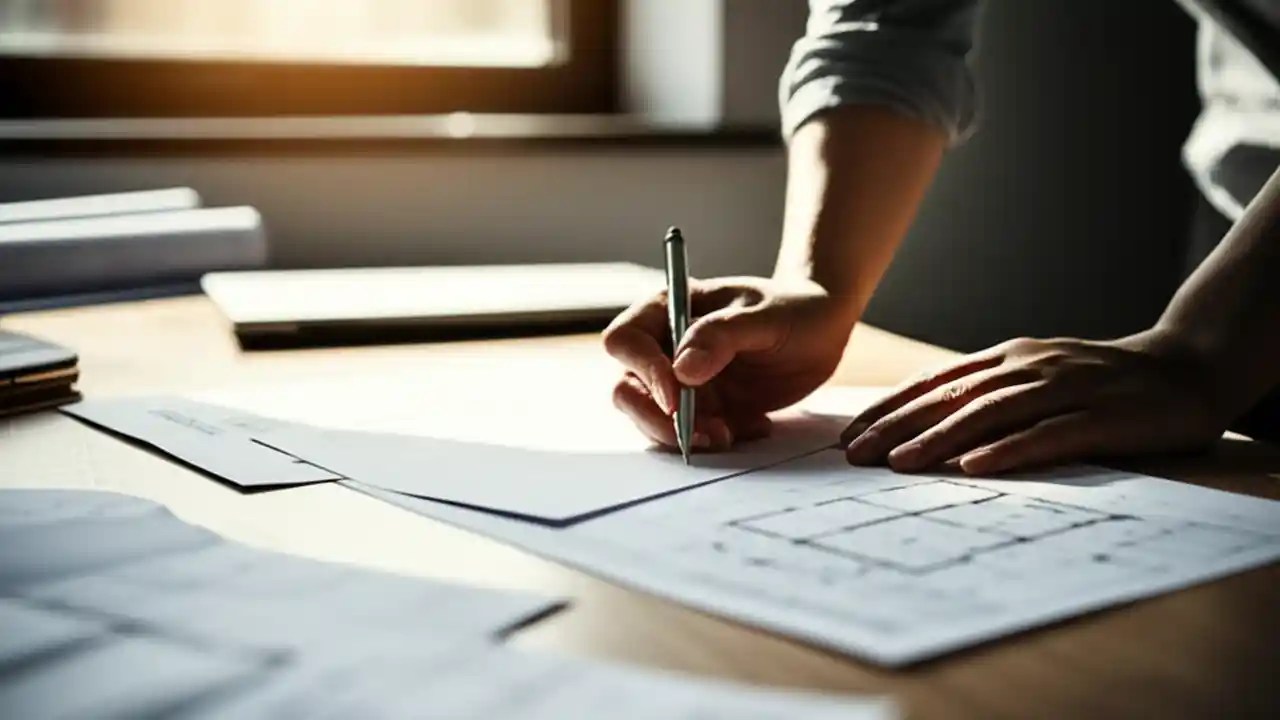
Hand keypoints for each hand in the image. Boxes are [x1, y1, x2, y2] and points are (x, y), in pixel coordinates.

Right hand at [603, 276, 856, 450]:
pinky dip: (716, 440)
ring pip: (653, 420)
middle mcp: (663, 347)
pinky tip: (754, 426)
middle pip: (628, 389)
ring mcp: (679, 381)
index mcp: (667, 309)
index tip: (677, 397)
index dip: (643, 371)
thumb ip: (722, 336)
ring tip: (733, 434)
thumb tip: (682, 370)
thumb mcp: (765, 316)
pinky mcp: (701, 409)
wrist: (821, 329)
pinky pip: (690, 435)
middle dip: (658, 419)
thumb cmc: (792, 308)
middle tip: (706, 432)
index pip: (626, 341)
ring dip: (687, 436)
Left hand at [841, 328, 1229, 473]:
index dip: (889, 409)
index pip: (934, 383)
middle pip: (950, 398)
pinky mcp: (1100, 417)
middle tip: (854, 455)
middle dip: (896, 427)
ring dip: (938, 439)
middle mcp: (1029, 367)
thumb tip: (923, 423)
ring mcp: (1065, 388)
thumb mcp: (1037, 376)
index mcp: (1008, 357)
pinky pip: (1046, 435)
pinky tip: (973, 467)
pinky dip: (1007, 451)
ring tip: (897, 463)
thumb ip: (989, 392)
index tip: (848, 436)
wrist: (1185, 370)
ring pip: (989, 414)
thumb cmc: (1099, 382)